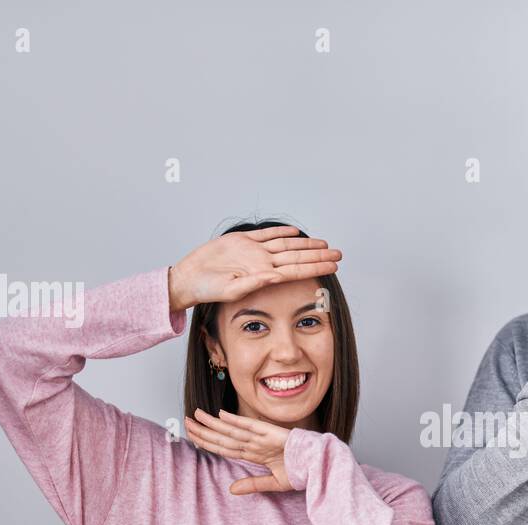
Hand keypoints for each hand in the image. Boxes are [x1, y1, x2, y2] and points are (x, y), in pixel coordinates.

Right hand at [167, 225, 342, 311]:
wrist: (187, 279)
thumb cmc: (206, 290)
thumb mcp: (230, 290)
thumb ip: (252, 283)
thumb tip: (274, 276)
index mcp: (263, 275)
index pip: (296, 270)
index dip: (316, 267)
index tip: (334, 267)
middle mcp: (262, 263)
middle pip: (297, 257)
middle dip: (319, 255)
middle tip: (340, 254)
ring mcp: (253, 252)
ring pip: (286, 245)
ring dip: (306, 244)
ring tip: (325, 244)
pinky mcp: (241, 241)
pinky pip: (266, 235)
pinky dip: (282, 232)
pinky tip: (296, 232)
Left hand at [184, 408, 293, 493]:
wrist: (320, 465)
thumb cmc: (301, 472)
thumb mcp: (274, 483)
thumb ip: (252, 485)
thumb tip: (231, 490)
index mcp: (255, 454)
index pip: (225, 447)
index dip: (207, 442)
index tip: (192, 436)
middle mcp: (255, 444)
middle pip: (223, 437)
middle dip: (203, 430)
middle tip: (185, 421)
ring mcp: (263, 438)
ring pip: (232, 431)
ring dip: (212, 424)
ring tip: (195, 416)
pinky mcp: (272, 433)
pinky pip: (251, 427)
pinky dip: (237, 421)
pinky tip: (221, 415)